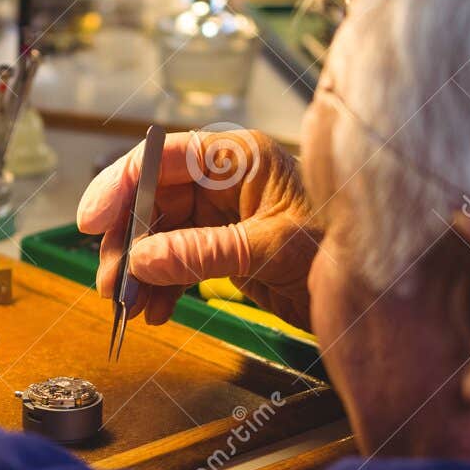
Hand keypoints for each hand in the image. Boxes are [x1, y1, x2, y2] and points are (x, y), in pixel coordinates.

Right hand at [77, 128, 321, 329]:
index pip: (161, 158)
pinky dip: (162, 287)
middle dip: (128, 243)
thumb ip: (203, 254)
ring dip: (141, 273)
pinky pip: (177, 260)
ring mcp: (223, 213)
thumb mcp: (270, 250)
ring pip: (159, 235)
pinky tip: (158, 311)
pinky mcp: (225, 246)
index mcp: (237, 158)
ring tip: (131, 308)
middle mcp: (224, 179)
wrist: (377, 287)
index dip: (120, 187)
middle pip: (151, 201)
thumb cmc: (341, 249)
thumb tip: (143, 260)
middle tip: (112, 286)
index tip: (92, 222)